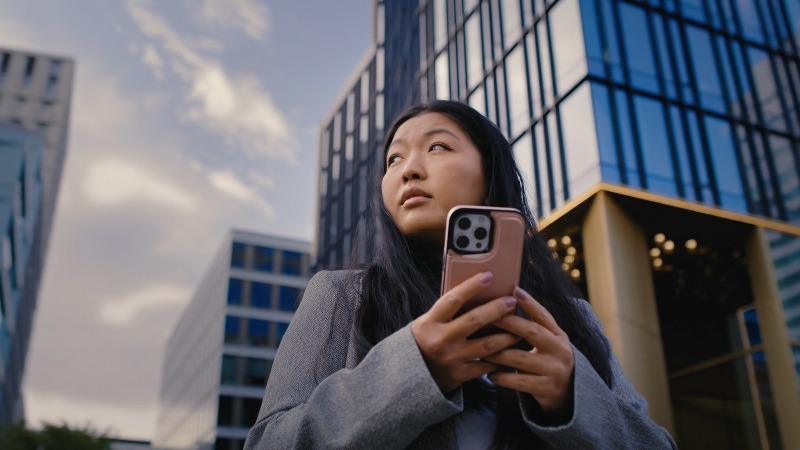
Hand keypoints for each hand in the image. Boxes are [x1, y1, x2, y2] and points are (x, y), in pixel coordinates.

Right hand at [411, 272, 520, 392]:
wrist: (412, 372)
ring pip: (485, 345)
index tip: (489, 275)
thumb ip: (449, 309)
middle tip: (511, 301)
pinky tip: (510, 352)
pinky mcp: (458, 375)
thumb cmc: (427, 337)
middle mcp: (440, 339)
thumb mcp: (430, 320)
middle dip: (496, 309)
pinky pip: (485, 366)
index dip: (471, 286)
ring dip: (506, 336)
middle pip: (474, 320)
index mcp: (431, 321)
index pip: (453, 299)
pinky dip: (499, 359)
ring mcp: (450, 358)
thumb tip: (479, 291)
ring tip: (519, 329)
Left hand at [484, 287, 574, 414]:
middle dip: (509, 323)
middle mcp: (560, 350)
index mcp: (558, 335)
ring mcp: (554, 370)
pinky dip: (502, 378)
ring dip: (498, 353)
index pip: (544, 315)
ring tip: (481, 349)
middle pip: (532, 332)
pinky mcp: (546, 388)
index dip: (530, 302)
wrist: (568, 392)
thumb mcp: (549, 340)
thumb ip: (533, 325)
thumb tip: (507, 301)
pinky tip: (490, 374)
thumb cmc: (549, 359)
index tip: (514, 290)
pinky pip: (519, 382)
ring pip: (520, 359)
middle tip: (488, 317)